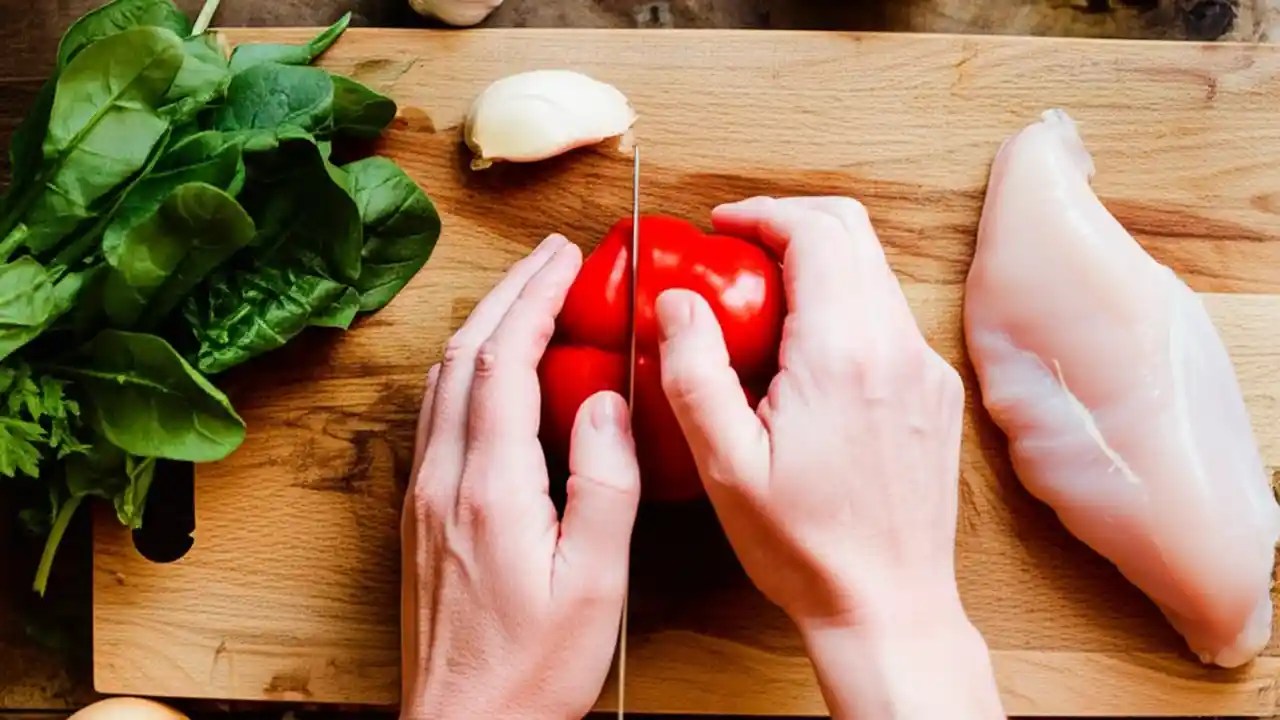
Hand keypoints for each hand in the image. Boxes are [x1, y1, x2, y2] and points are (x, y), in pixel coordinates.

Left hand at [400, 234, 640, 719]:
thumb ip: (604, 481)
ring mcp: (424, 496)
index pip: (505, 361)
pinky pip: (437, 415)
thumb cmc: (534, 667)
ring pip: (443, 382)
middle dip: (507, 293)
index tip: (566, 258)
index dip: (534, 297)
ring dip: (484, 326)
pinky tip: (492, 374)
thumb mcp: (595, 580)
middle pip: (466, 356)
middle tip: (549, 258)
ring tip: (525, 297)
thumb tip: (604, 400)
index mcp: (489, 487)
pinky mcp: (420, 516)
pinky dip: (467, 371)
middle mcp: (443, 479)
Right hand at [654, 197, 1003, 718]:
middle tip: (737, 248)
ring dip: (818, 263)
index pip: (815, 232)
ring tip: (761, 300)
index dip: (762, 213)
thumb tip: (678, 301)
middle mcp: (895, 347)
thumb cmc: (806, 547)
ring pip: (873, 272)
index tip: (721, 226)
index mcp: (842, 354)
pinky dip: (844, 304)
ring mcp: (924, 368)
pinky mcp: (934, 392)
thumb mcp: (725, 465)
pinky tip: (804, 350)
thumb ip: (694, 371)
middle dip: (791, 222)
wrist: (888, 605)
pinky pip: (888, 317)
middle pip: (853, 233)